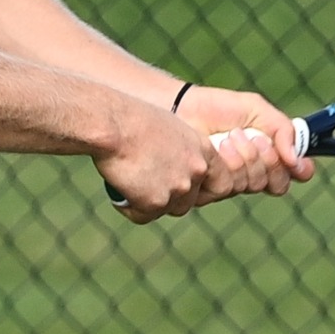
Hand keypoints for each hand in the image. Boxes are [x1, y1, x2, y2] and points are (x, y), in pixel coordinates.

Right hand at [97, 102, 209, 223]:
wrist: (112, 125)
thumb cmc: (132, 118)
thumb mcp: (168, 128)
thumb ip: (179, 150)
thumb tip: (172, 166)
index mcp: (203, 149)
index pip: (222, 182)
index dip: (203, 188)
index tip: (185, 186)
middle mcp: (196, 170)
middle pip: (189, 200)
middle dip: (169, 197)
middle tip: (146, 183)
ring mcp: (178, 189)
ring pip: (166, 209)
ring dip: (149, 203)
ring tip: (128, 185)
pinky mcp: (155, 202)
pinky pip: (142, 215)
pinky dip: (129, 208)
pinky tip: (118, 195)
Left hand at [172, 85, 315, 199]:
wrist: (183, 109)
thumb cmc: (218, 108)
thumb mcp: (257, 109)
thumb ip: (283, 130)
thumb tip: (297, 160)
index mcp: (268, 154)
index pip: (293, 173)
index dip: (300, 171)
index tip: (298, 162)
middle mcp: (254, 172)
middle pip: (278, 184)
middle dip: (268, 159)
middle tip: (254, 138)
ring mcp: (233, 183)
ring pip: (255, 185)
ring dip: (247, 158)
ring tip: (231, 136)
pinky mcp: (211, 189)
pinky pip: (231, 187)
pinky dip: (229, 164)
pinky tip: (219, 147)